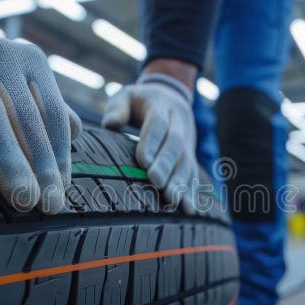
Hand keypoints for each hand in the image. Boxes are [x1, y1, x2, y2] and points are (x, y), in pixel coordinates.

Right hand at [0, 21, 80, 212]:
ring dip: (6, 157)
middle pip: (24, 116)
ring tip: (19, 195)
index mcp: (31, 60)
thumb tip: (75, 134)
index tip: (61, 192)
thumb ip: (44, 105)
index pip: (51, 113)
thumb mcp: (18, 82)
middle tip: (45, 204)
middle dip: (38, 165)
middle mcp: (0, 53)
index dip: (58, 155)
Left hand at [102, 73, 198, 213]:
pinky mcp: (191, 154)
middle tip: (156, 183)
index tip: (144, 162)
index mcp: (161, 104)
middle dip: (167, 165)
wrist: (171, 95)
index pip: (157, 123)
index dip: (152, 142)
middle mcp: (179, 121)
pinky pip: (193, 172)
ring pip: (187, 160)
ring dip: (181, 181)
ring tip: (173, 200)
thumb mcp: (126, 96)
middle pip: (175, 143)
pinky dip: (192, 191)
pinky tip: (189, 209)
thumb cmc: (139, 101)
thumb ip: (117, 108)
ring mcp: (188, 139)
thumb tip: (111, 124)